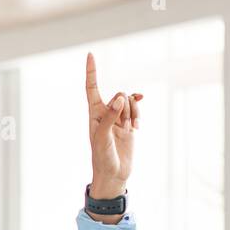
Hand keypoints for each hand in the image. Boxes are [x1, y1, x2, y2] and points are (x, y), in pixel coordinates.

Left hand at [86, 51, 140, 197]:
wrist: (114, 174)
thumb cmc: (102, 157)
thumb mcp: (102, 138)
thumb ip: (110, 117)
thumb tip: (120, 98)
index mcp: (94, 114)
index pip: (92, 88)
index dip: (92, 72)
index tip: (91, 55)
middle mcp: (106, 114)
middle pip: (118, 94)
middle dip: (125, 104)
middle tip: (124, 123)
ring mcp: (119, 119)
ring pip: (129, 101)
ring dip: (134, 111)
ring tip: (133, 128)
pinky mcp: (130, 126)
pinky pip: (136, 110)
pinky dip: (138, 113)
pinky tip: (138, 125)